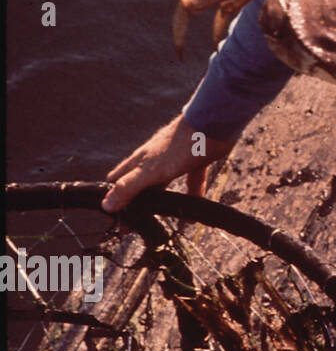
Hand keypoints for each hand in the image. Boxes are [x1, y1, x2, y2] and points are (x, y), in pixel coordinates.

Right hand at [102, 114, 234, 211]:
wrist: (214, 124)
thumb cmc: (181, 145)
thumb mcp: (151, 170)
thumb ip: (130, 186)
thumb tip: (106, 205)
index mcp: (140, 161)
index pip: (117, 182)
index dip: (112, 200)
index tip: (115, 220)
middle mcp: (154, 160)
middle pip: (139, 185)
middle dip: (136, 205)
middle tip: (135, 226)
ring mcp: (175, 161)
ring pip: (163, 184)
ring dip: (160, 201)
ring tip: (159, 221)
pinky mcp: (195, 162)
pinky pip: (191, 181)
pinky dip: (191, 195)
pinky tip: (194, 213)